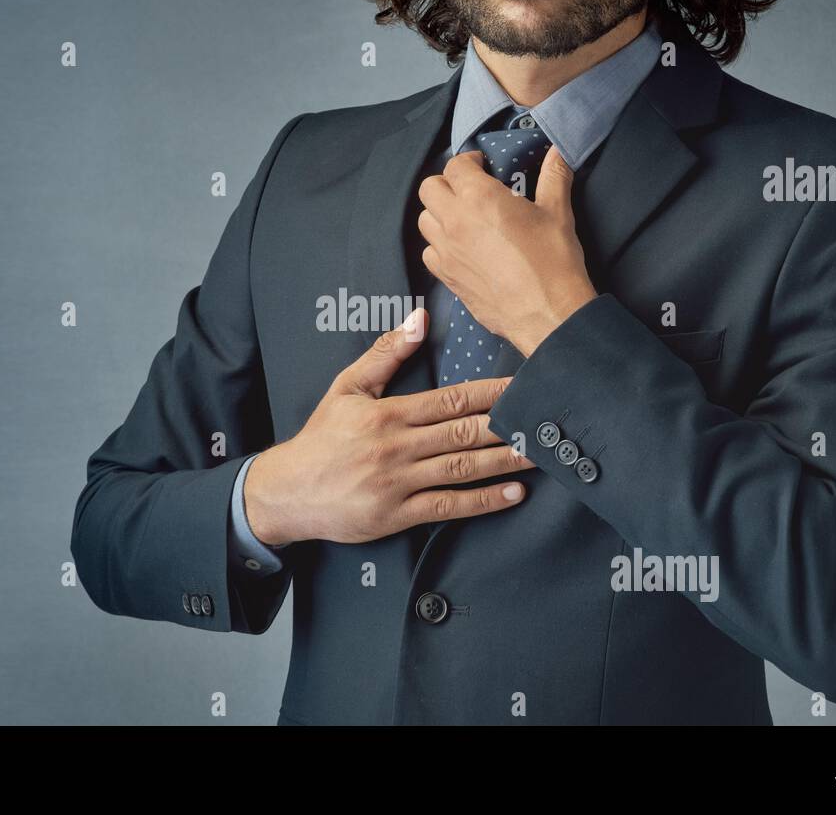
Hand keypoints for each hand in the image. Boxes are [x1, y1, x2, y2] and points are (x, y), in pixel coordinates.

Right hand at [244, 308, 533, 545]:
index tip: (525, 386)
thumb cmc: (320, 438)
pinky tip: (513, 493)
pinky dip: (483, 501)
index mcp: (388, 415)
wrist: (287, 491)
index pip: (451, 400)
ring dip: (505, 462)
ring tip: (541, 453)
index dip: (493, 392)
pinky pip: (447, 507)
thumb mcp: (346, 387)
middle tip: (548, 420)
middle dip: (509, 426)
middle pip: (464, 433)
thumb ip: (385, 353)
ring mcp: (398, 483)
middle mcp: (397, 448)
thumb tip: (419, 319)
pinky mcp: (397, 515)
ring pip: (462, 469)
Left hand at [417, 144, 596, 356]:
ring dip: (440, 213)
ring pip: (425, 220)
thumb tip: (558, 153)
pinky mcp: (447, 278)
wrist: (547, 314)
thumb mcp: (558, 213)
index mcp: (479, 198)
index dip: (469, 162)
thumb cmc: (553, 262)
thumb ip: (554, 176)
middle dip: (447, 184)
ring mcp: (446, 252)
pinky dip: (439, 246)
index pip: (455, 166)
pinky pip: (429, 253)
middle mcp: (455, 222)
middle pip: (429, 189)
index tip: (482, 167)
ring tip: (463, 218)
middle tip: (469, 190)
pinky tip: (461, 248)